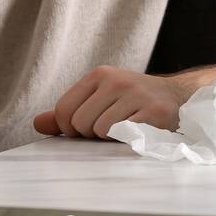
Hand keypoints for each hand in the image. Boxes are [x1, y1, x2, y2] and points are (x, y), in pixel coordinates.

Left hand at [33, 66, 192, 139]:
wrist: (178, 99)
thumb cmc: (133, 102)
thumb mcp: (100, 99)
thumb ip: (67, 111)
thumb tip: (37, 123)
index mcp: (99, 75)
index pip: (63, 110)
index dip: (70, 128)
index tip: (86, 129)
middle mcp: (116, 80)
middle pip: (79, 122)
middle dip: (90, 135)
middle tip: (109, 129)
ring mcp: (135, 95)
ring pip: (99, 130)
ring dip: (109, 139)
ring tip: (125, 128)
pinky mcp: (153, 112)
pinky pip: (123, 135)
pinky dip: (126, 140)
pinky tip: (137, 131)